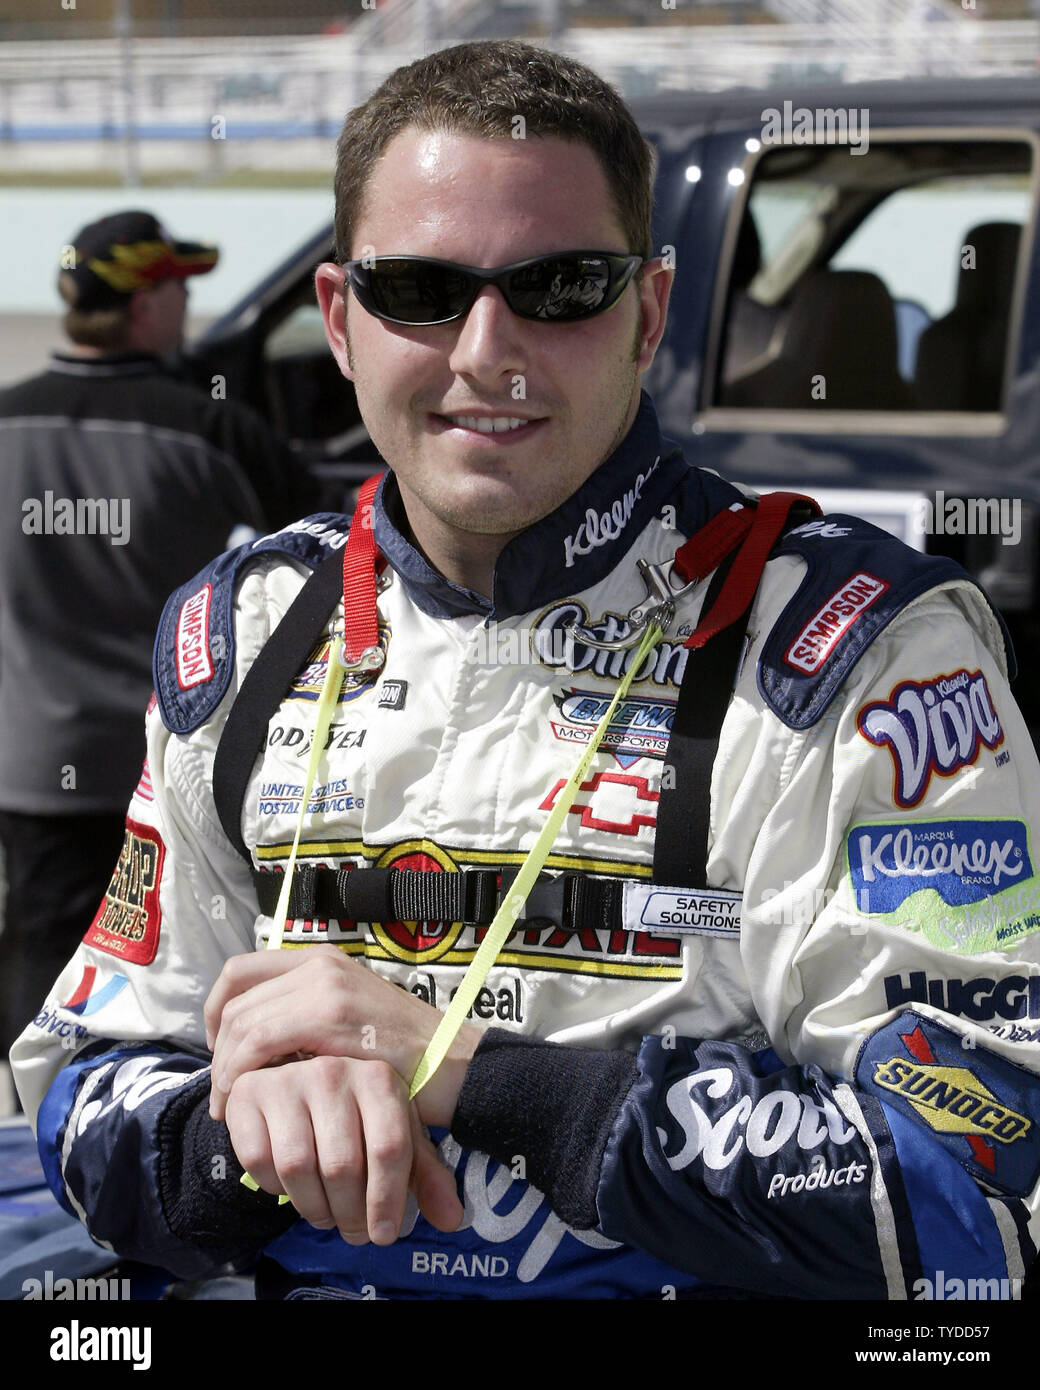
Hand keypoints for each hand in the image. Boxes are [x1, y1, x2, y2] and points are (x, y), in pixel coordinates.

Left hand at [206, 945, 480, 1126]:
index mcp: (322, 960)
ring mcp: (327, 987)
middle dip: (218, 1050)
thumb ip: (308, 1017)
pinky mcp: (331, 1016)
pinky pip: (260, 1043)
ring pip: (242, 1022)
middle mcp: (320, 964)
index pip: (240, 970)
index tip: (221, 1050)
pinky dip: (240, 1074)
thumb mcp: (352, 1021)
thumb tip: (256, 1044)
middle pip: (236, 999)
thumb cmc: (404, 1056)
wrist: (454, 1064)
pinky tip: (244, 1101)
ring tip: (229, 1104)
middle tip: (224, 1089)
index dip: (216, 1010)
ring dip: (225, 1069)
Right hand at [225, 1054, 462, 1244]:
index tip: (383, 1235)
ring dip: (313, 1207)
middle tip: (353, 1231)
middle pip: (341, 1164)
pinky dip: (274, 1187)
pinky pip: (258, 1160)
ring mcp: (287, 1080)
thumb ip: (425, 1176)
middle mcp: (332, 1071)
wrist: (295, 1079)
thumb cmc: (355, 1116)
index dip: (387, 1200)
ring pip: (298, 1167)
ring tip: (325, 1214)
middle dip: (349, 1213)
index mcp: (377, 1078)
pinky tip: (289, 1186)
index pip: (388, 1147)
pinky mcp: (249, 1094)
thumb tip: (452, 1220)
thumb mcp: (396, 1135)